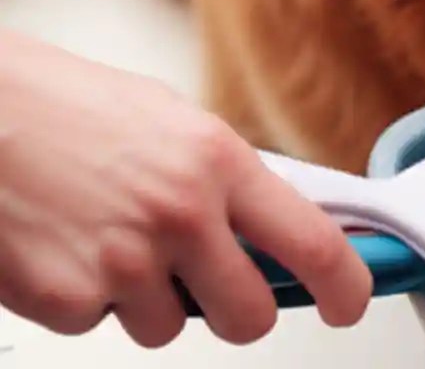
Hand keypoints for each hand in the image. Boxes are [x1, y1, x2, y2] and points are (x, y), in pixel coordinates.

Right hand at [0, 30, 373, 347]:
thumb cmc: (67, 107)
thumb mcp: (174, 125)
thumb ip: (230, 181)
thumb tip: (279, 233)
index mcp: (218, 162)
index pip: (315, 243)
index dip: (348, 286)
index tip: (349, 302)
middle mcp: (181, 214)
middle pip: (251, 316)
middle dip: (239, 312)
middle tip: (212, 285)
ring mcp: (123, 261)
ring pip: (169, 328)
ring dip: (148, 300)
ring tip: (108, 238)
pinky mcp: (66, 298)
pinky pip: (99, 325)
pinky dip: (84, 298)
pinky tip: (64, 246)